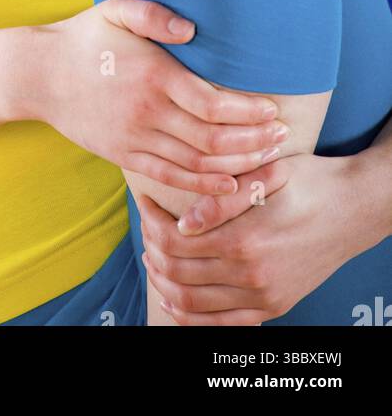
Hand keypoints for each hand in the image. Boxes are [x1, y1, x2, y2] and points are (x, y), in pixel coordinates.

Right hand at [40, 0, 287, 196]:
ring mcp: (135, 139)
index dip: (249, 112)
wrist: (40, 75)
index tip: (273, 110)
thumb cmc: (85, 37)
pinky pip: (170, 178)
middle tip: (283, 137)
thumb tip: (193, 28)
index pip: (214, 104)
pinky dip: (203, 187)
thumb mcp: (116, 10)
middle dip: (254, 141)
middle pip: (214, 140)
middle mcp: (147, 113)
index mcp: (154, 77)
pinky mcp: (124, 156)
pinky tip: (229, 183)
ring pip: (197, 164)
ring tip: (266, 159)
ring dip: (237, 164)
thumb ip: (154, 14)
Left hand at [136, 152, 357, 323]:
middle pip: (177, 272)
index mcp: (245, 239)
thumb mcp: (267, 174)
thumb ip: (223, 199)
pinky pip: (219, 323)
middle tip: (145, 223)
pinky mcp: (272, 308)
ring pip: (191, 302)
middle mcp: (251, 276)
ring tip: (153, 253)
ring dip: (163, 279)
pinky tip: (173, 295)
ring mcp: (262, 297)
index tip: (144, 199)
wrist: (352, 210)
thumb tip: (182, 223)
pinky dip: (189, 314)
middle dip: (151, 246)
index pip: (175, 240)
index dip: (150, 220)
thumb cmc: (310, 182)